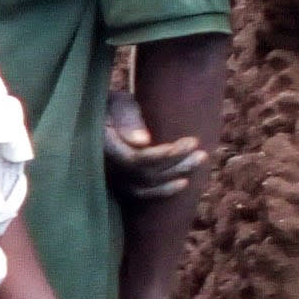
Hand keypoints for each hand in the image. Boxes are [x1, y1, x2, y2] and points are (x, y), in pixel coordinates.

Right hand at [103, 86, 204, 201]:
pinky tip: (184, 183)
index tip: (191, 142)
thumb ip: (128, 119)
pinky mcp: (120, 184)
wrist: (97, 119)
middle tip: (201, 152)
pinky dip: (163, 191)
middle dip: (176, 163)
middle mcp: (105, 168)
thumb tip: (143, 141)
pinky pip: (141, 193)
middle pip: (144, 174)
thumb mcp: (118, 104)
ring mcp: (112, 178)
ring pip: (146, 185)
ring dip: (175, 175)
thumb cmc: (110, 107)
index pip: (135, 159)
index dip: (164, 155)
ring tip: (200, 160)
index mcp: (103, 147)